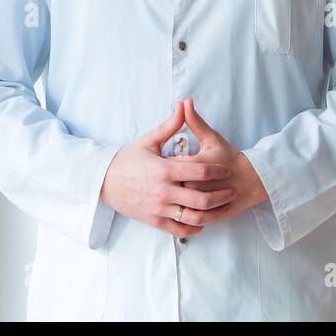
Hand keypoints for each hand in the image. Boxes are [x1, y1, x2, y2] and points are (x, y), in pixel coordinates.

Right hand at [99, 101, 237, 237]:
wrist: (104, 182)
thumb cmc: (127, 160)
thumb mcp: (148, 141)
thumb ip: (170, 126)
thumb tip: (184, 106)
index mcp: (164, 170)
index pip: (200, 172)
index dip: (218, 171)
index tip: (227, 170)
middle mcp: (163, 192)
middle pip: (201, 199)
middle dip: (221, 195)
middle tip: (231, 190)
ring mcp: (159, 209)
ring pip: (193, 217)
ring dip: (211, 213)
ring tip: (220, 206)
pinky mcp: (155, 221)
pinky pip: (180, 229)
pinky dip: (194, 227)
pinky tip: (202, 221)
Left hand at [172, 98, 269, 222]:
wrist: (254, 179)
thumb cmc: (230, 158)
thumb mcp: (212, 138)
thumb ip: (194, 122)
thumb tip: (184, 102)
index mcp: (196, 166)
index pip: (170, 168)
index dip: (163, 168)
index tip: (160, 167)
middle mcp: (199, 187)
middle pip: (173, 189)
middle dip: (167, 187)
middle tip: (163, 184)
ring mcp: (205, 205)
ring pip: (181, 208)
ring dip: (175, 205)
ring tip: (172, 198)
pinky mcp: (211, 217)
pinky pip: (192, 222)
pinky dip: (185, 218)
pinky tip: (181, 211)